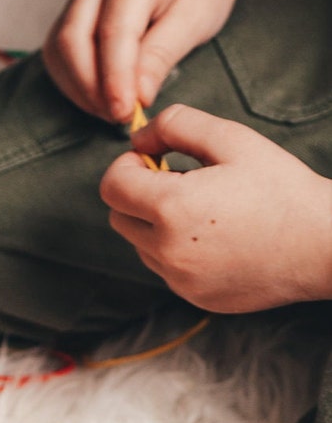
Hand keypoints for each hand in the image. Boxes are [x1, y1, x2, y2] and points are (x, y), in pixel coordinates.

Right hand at [44, 0, 261, 124]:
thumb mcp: (197, 16)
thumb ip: (162, 55)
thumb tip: (136, 97)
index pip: (111, 34)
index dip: (113, 80)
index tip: (124, 114)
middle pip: (72, 42)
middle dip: (89, 89)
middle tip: (118, 115)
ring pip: (58, 50)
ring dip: (78, 88)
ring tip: (108, 108)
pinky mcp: (73, 7)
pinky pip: (58, 50)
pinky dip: (73, 78)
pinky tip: (97, 93)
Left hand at [100, 104, 331, 310]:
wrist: (320, 244)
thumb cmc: (280, 188)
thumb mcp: (232, 141)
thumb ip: (177, 127)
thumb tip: (138, 136)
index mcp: (171, 208)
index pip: (112, 186)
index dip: (126, 165)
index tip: (150, 158)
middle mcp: (165, 250)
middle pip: (119, 217)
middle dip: (137, 194)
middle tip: (177, 179)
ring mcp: (177, 279)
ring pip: (141, 245)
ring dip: (157, 224)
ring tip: (206, 209)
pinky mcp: (191, 296)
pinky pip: (166, 269)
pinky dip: (177, 250)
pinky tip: (217, 237)